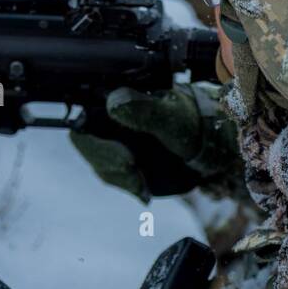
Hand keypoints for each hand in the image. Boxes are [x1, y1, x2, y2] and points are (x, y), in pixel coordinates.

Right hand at [70, 84, 238, 199]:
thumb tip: (114, 101)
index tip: (127, 160)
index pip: (83, 126)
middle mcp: (106, 118)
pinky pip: (111, 174)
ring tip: (143, 183)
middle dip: (111, 165)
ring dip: (120, 178)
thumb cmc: (188, 121)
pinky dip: (127, 183)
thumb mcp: (171, 116)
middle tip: (137, 173)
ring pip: (99, 164)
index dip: (96, 146)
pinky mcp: (119, 155)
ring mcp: (111, 138)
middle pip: (88, 148)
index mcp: (115, 99)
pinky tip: (142, 189)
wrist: (204, 139)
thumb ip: (144, 109)